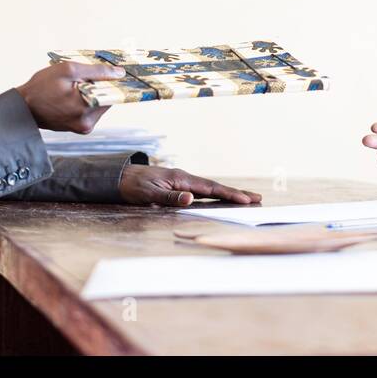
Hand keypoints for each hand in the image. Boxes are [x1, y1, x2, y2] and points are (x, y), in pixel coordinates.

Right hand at [15, 60, 125, 133]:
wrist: (22, 108)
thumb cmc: (40, 88)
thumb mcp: (68, 70)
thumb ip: (96, 71)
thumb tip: (119, 73)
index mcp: (86, 107)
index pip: (114, 93)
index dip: (115, 81)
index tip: (117, 73)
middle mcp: (87, 122)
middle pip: (107, 99)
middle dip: (101, 86)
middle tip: (87, 77)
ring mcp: (83, 127)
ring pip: (99, 105)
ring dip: (94, 93)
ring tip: (76, 86)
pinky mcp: (79, 128)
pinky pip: (91, 111)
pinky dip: (87, 101)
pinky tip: (73, 94)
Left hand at [118, 166, 262, 206]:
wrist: (118, 177)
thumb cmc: (132, 187)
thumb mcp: (148, 194)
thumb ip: (170, 197)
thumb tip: (191, 199)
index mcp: (181, 179)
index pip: (210, 188)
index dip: (230, 194)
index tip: (247, 199)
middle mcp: (185, 178)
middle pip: (215, 186)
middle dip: (236, 192)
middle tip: (257, 198)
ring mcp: (182, 181)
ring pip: (210, 188)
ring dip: (228, 193)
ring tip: (245, 198)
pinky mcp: (177, 185)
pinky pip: (202, 190)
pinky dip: (215, 194)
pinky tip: (220, 198)